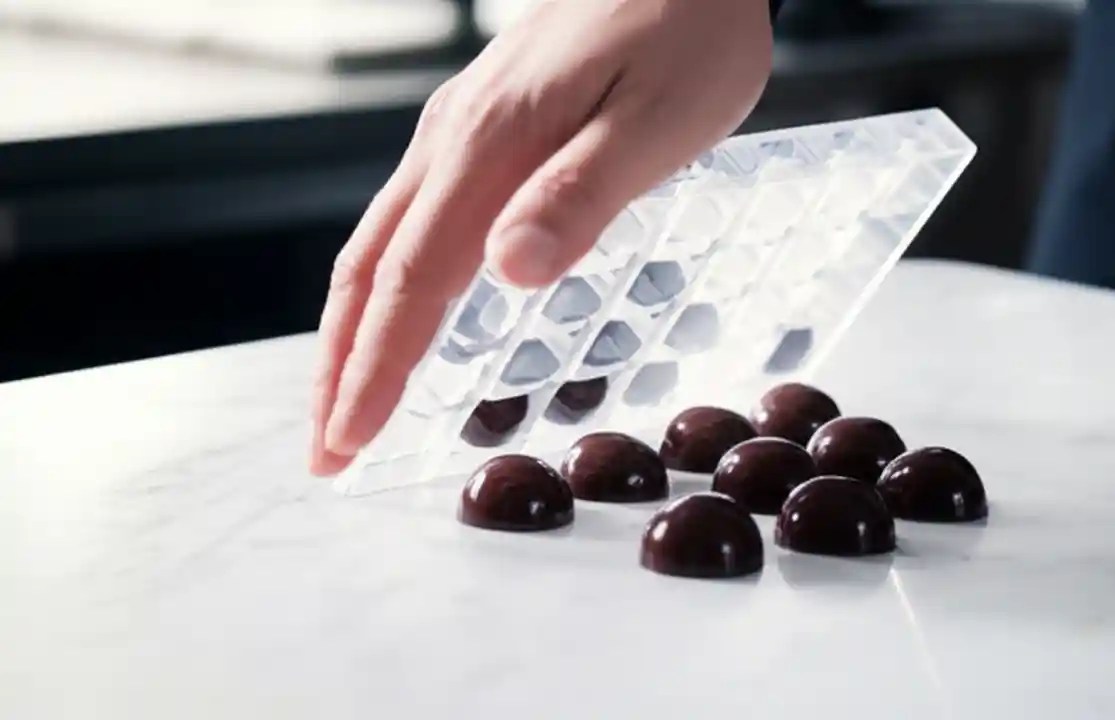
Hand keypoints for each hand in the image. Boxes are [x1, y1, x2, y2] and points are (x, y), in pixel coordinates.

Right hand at [310, 0, 773, 475]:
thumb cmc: (685, 32)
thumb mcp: (657, 120)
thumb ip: (581, 195)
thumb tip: (509, 270)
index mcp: (489, 146)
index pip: (410, 280)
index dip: (375, 369)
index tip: (346, 443)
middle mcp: (453, 139)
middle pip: (367, 267)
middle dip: (338, 366)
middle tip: (325, 451)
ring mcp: (458, 128)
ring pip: (377, 241)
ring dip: (351, 329)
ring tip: (344, 401)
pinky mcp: (478, 124)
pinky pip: (408, 217)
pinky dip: (385, 284)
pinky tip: (401, 313)